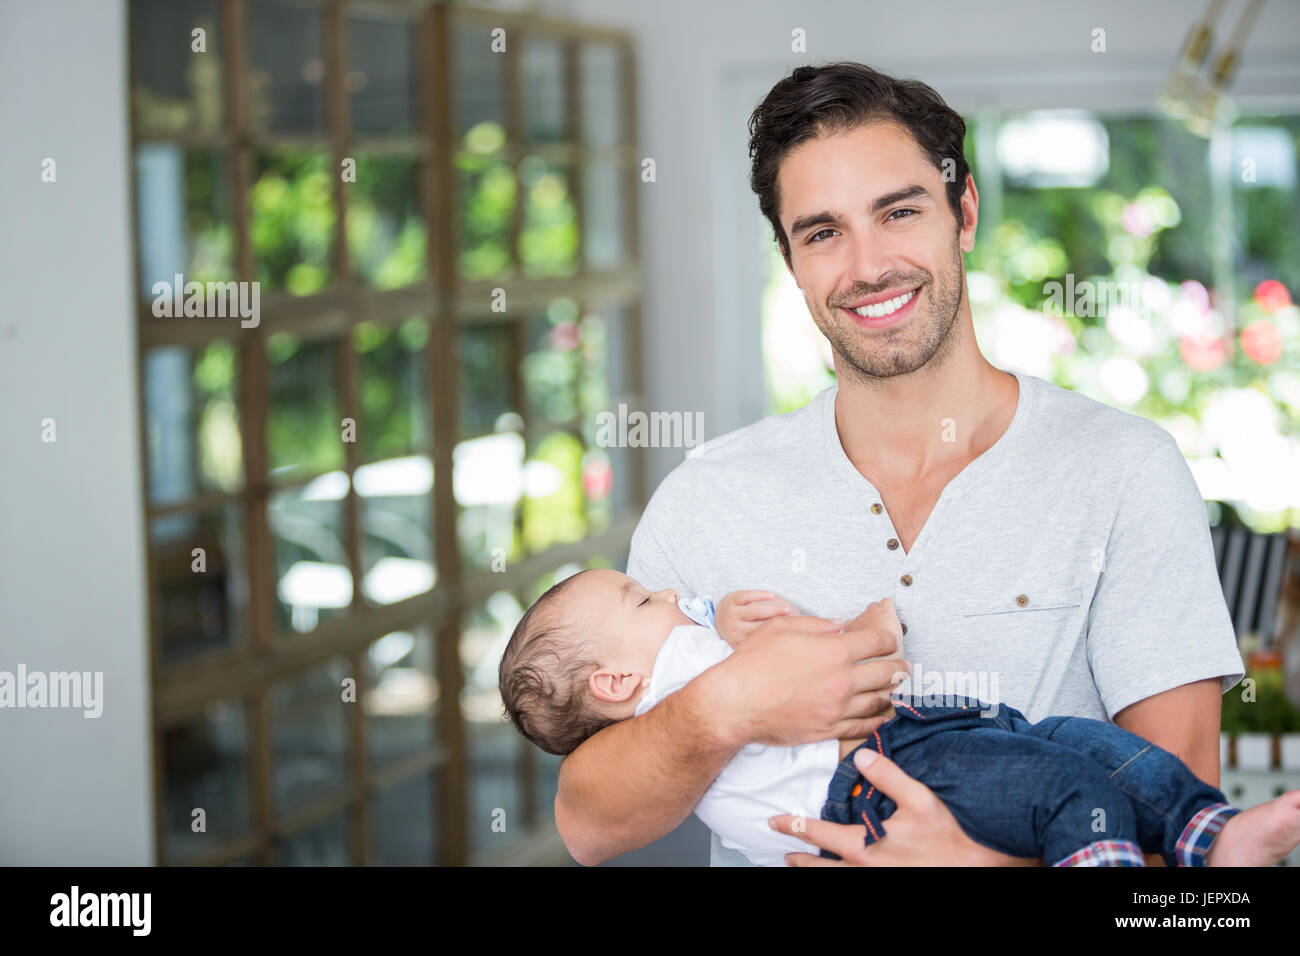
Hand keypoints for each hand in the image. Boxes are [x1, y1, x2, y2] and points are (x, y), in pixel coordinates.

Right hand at [702, 614, 906, 749]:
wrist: (735, 703)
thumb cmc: (753, 662)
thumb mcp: (781, 627)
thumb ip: (815, 624)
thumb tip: (838, 626)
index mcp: (833, 650)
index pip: (877, 641)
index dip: (888, 638)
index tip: (890, 639)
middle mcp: (842, 680)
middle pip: (886, 672)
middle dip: (899, 667)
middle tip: (904, 666)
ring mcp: (837, 708)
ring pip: (879, 701)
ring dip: (890, 694)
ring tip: (893, 689)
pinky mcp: (829, 730)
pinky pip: (863, 727)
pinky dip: (876, 720)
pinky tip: (880, 715)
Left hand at [714, 590, 797, 646]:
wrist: (723, 617)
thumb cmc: (745, 631)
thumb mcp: (751, 641)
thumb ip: (766, 645)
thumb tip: (793, 656)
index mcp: (739, 644)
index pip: (760, 643)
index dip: (776, 639)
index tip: (793, 638)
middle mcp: (733, 630)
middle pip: (758, 627)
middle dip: (777, 624)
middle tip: (795, 623)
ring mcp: (730, 614)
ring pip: (753, 612)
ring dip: (772, 610)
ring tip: (788, 609)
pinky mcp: (731, 600)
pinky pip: (746, 596)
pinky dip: (759, 595)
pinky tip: (772, 595)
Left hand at [769, 748, 1040, 865]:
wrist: (980, 868)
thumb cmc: (952, 837)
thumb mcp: (921, 800)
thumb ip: (889, 776)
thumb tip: (863, 754)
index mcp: (867, 846)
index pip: (821, 833)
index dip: (796, 825)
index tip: (776, 820)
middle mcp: (866, 869)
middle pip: (821, 866)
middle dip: (800, 858)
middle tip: (783, 853)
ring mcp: (877, 880)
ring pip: (836, 878)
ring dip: (816, 872)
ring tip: (801, 867)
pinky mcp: (890, 883)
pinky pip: (855, 881)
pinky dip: (841, 874)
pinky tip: (843, 870)